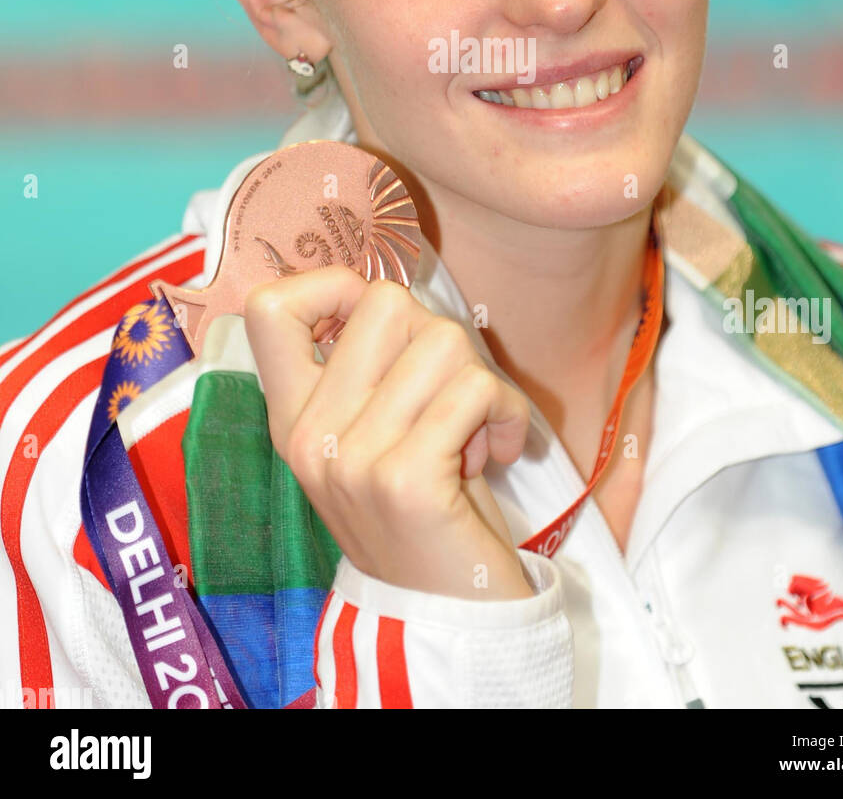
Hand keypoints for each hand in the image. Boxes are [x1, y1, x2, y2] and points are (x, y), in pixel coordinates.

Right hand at [243, 267, 533, 600]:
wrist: (445, 621)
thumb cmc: (426, 512)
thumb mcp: (375, 437)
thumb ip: (370, 369)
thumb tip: (392, 291)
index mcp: (293, 419)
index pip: (271, 307)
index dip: (335, 285)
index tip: (385, 329)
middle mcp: (310, 435)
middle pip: (386, 303)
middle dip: (440, 337)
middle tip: (449, 399)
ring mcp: (352, 459)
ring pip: (442, 340)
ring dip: (483, 382)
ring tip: (475, 433)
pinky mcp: (406, 481)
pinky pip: (475, 390)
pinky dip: (507, 413)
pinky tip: (501, 453)